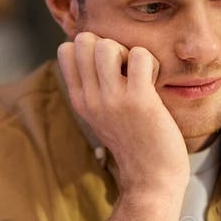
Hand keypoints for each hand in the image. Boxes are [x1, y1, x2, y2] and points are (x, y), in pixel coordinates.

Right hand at [57, 33, 188, 196]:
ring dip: (129, 52)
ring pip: (107, 45)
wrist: (152, 179)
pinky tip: (154, 83)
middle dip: (109, 45)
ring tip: (139, 76)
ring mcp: (113, 100)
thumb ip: (94, 89)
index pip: (66, 50)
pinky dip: (151, 63)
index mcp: (80, 101)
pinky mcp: (139, 101)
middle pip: (85, 40)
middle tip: (125, 70)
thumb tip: (96, 51)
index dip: (91, 48)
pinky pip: (140, 56)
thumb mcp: (102, 117)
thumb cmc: (134, 144)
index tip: (109, 68)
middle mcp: (91, 99)